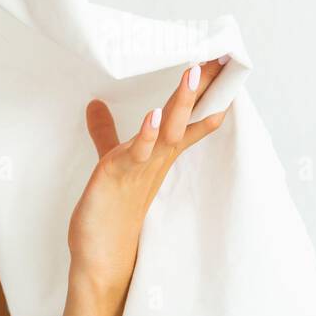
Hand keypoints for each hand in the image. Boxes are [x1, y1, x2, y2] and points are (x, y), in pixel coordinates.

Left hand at [69, 56, 231, 289]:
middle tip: (220, 56)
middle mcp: (156, 161)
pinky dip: (145, 134)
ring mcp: (141, 169)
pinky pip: (136, 154)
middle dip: (201, 88)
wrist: (102, 259)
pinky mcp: (119, 178)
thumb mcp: (111, 162)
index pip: (187, 119)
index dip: (203, 93)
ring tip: (191, 74)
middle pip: (183, 118)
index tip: (220, 63)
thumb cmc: (109, 212)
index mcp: (158, 156)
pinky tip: (150, 115)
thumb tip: (95, 105)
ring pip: (167, 131)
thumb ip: (106, 134)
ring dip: (179, 103)